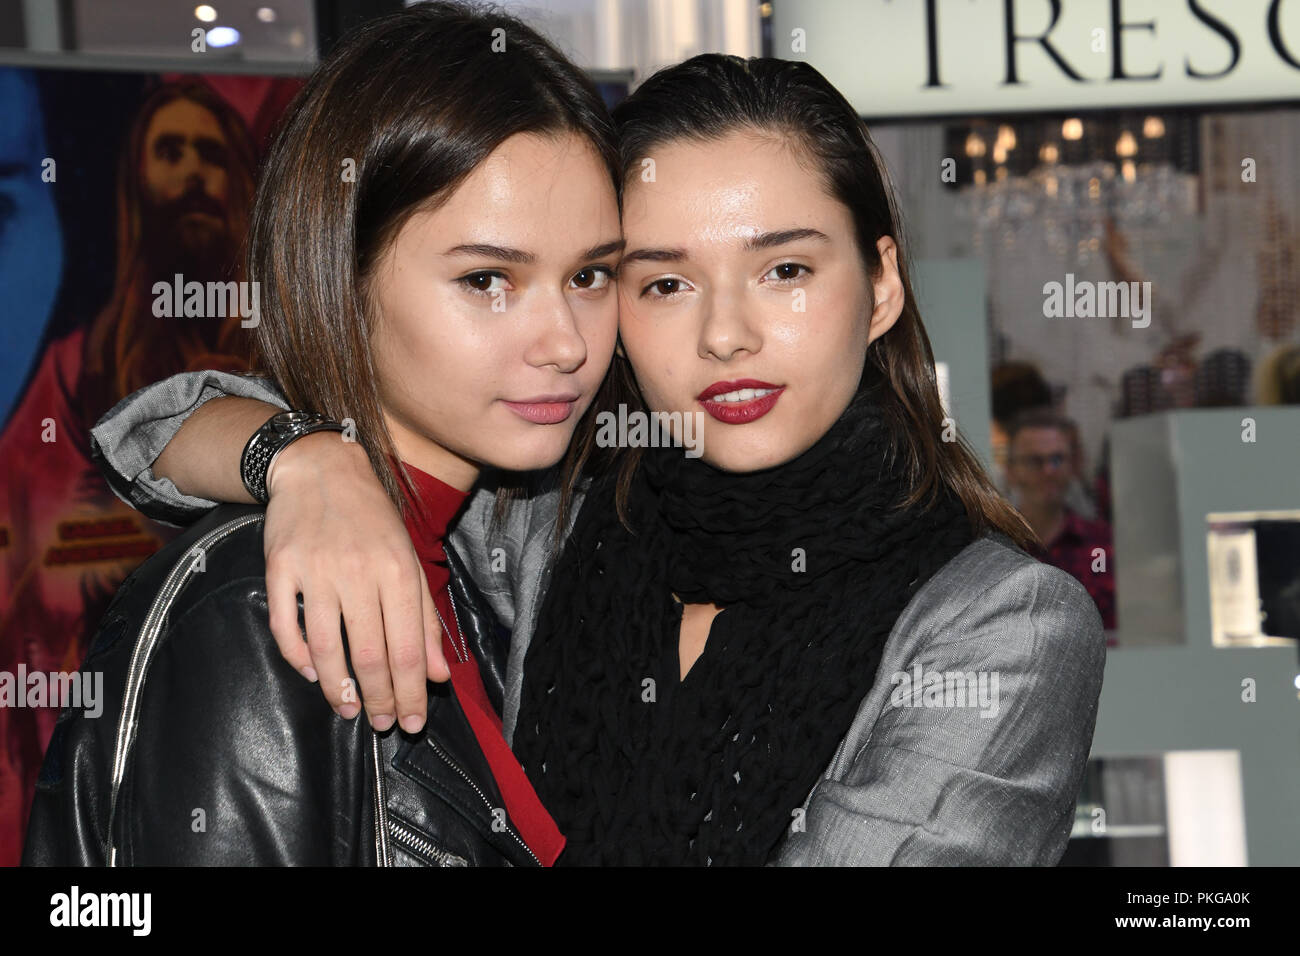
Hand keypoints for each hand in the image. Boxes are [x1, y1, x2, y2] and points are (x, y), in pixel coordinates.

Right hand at [262, 431, 448, 732]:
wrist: (320, 469)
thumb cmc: (372, 520)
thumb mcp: (409, 561)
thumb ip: (425, 619)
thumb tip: (438, 675)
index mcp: (398, 571)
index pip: (408, 649)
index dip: (411, 694)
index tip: (413, 723)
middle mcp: (359, 572)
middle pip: (371, 654)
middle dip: (379, 700)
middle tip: (381, 726)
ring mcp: (316, 570)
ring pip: (327, 647)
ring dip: (338, 689)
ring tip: (348, 711)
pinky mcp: (280, 568)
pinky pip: (285, 625)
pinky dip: (297, 657)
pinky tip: (312, 674)